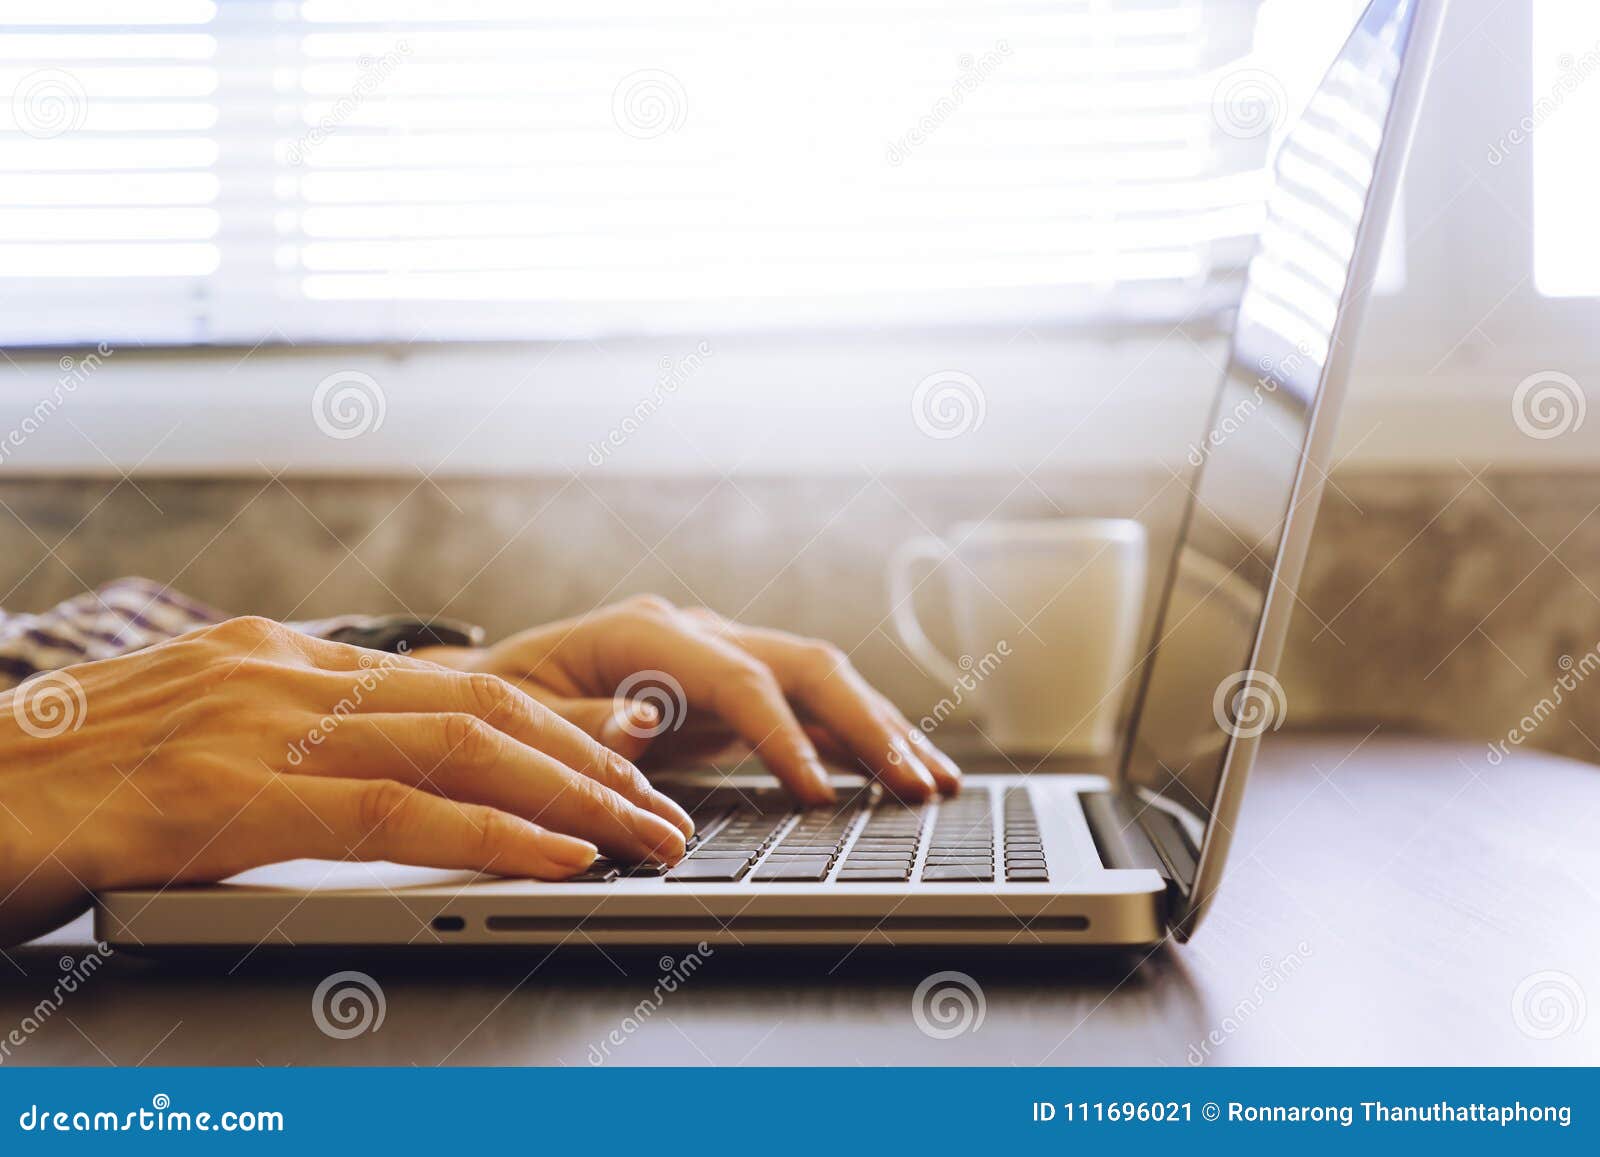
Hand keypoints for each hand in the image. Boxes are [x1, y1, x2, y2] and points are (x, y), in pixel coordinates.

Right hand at [0, 617, 691, 944]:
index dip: (552, 723)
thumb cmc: (55, 785)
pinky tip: (556, 857)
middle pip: (479, 708)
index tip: (624, 752)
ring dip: (570, 798)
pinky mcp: (226, 790)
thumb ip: (280, 742)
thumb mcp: (184, 742)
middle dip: (587, 762)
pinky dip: (492, 832)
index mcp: (275, 657)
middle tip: (662, 807)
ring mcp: (254, 721)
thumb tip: (376, 769)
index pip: (450, 688)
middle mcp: (279, 671)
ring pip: (459, 748)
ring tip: (644, 838)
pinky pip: (393, 809)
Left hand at [413, 596, 960, 805]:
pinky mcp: (736, 692)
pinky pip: (812, 711)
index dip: (781, 735)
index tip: (818, 793)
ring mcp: (722, 658)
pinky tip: (901, 773)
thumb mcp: (517, 715)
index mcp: (644, 634)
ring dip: (882, 729)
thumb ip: (580, 722)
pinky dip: (858, 742)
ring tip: (937, 782)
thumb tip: (643, 723)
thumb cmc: (498, 706)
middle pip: (803, 666)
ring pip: (823, 682)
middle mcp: (696, 634)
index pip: (735, 676)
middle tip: (915, 785)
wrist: (491, 691)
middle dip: (866, 724)